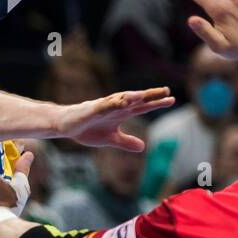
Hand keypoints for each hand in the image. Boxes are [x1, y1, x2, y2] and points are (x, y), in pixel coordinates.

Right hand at [57, 86, 173, 148]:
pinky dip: (113, 103)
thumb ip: (126, 142)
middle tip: (166, 91)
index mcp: (120, 114)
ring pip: (120, 99)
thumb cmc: (88, 129)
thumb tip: (143, 147)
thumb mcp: (111, 139)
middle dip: (150, 95)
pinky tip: (122, 101)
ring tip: (144, 94)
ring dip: (132, 96)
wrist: (66, 126)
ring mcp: (104, 107)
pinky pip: (104, 105)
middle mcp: (115, 107)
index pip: (142, 107)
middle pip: (135, 100)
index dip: (156, 104)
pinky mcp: (92, 110)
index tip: (171, 100)